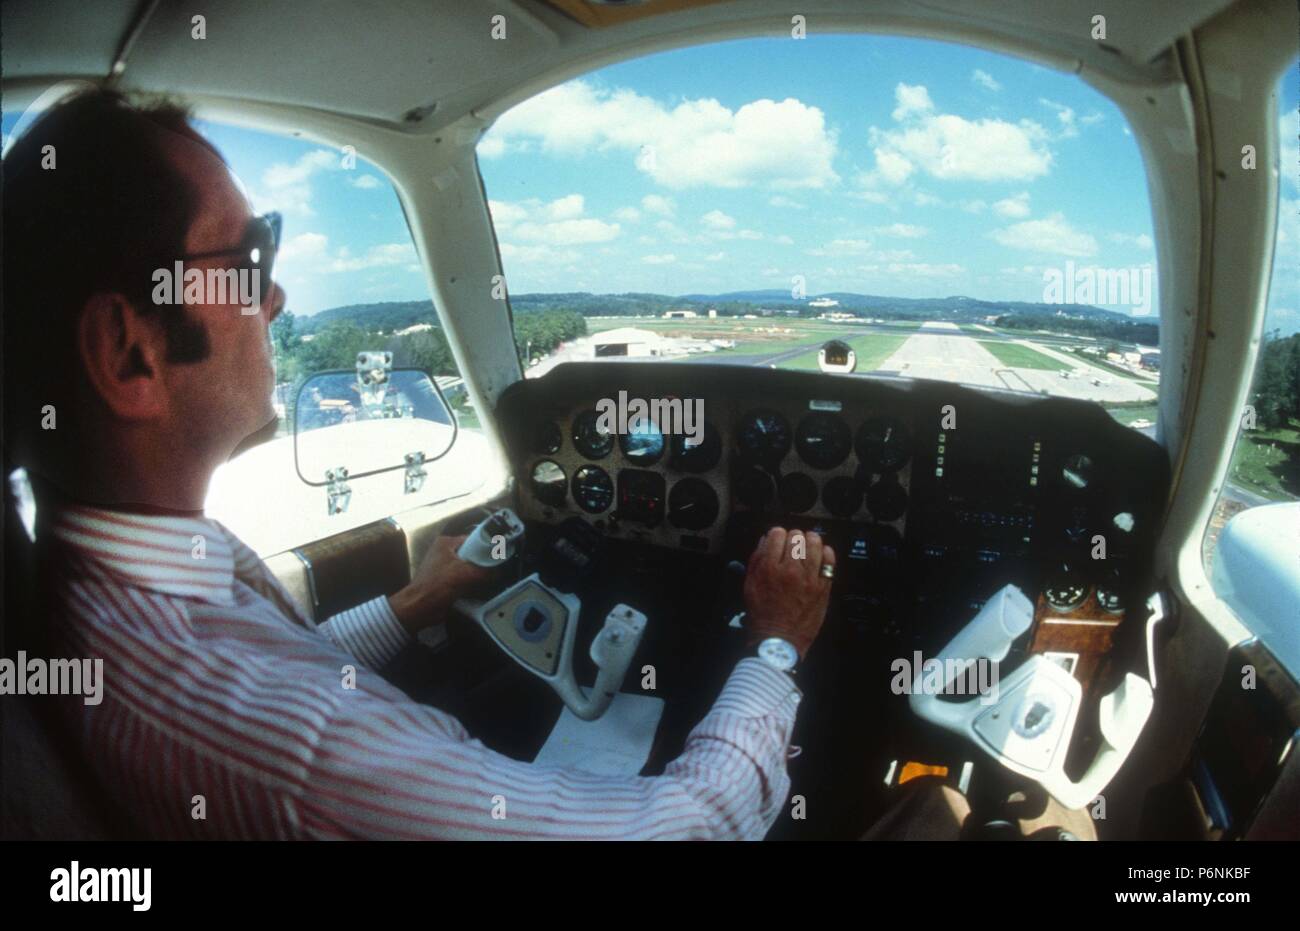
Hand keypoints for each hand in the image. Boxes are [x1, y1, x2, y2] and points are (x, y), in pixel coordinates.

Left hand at [388, 534, 498, 633]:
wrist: (419, 609)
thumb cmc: (434, 587)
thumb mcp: (463, 574)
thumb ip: (484, 571)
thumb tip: (498, 572)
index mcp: (446, 544)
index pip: (473, 539)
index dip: (486, 547)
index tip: (499, 555)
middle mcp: (446, 553)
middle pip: (473, 555)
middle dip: (483, 564)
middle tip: (495, 570)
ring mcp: (446, 568)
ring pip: (470, 568)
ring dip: (479, 576)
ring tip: (489, 581)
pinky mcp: (448, 582)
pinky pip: (466, 580)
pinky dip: (473, 585)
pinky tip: (480, 590)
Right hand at [742, 527, 834, 659]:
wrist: (778, 640)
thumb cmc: (761, 614)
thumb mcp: (749, 585)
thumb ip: (756, 560)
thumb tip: (765, 540)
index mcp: (768, 568)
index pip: (777, 534)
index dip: (777, 534)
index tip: (778, 539)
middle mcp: (789, 570)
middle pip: (796, 536)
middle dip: (793, 537)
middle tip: (792, 545)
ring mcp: (808, 578)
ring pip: (814, 543)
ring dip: (811, 540)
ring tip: (808, 544)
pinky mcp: (822, 587)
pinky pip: (829, 561)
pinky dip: (826, 553)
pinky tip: (822, 554)